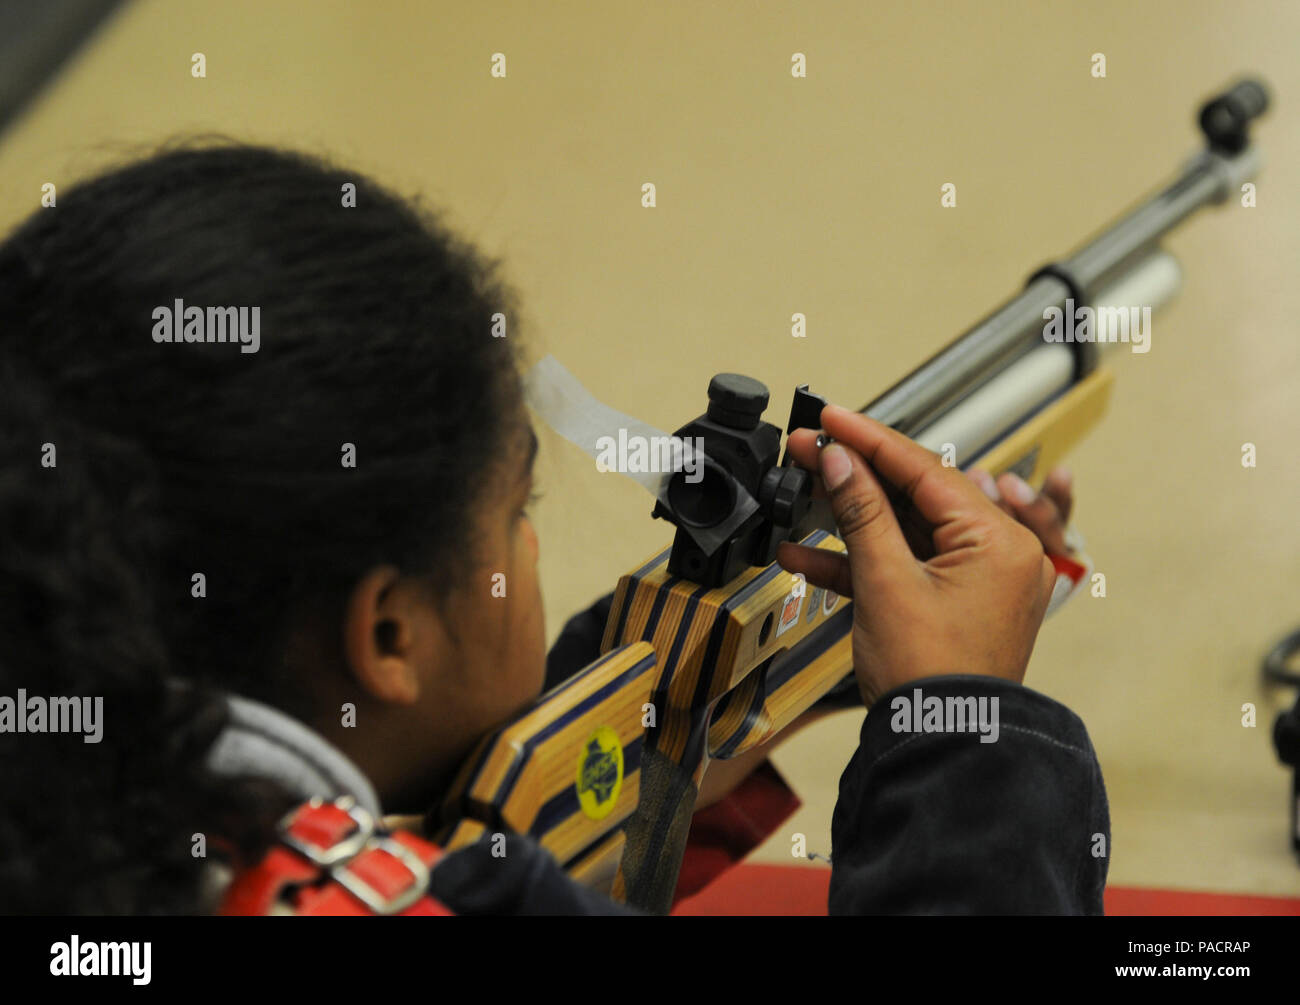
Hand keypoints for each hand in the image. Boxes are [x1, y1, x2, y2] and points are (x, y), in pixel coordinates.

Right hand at [777, 404, 1055, 704]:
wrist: (940, 746)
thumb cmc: (931, 677)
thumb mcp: (884, 581)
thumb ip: (860, 511)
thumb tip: (838, 460)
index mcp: (999, 541)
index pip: (925, 469)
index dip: (869, 439)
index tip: (831, 418)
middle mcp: (998, 553)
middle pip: (916, 494)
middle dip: (854, 476)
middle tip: (808, 450)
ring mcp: (977, 579)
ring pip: (906, 528)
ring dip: (851, 519)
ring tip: (802, 496)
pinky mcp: (952, 602)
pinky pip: (905, 565)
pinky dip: (863, 560)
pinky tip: (809, 557)